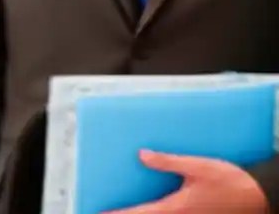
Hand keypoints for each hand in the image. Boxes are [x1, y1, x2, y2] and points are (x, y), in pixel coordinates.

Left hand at [103, 150, 268, 212]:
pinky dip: (155, 211)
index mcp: (176, 207)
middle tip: (104, 212)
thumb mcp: (197, 167)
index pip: (139, 213)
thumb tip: (142, 155)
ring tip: (122, 209)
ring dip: (141, 213)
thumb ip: (168, 162)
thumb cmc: (231, 183)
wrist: (258, 196)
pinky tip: (149, 206)